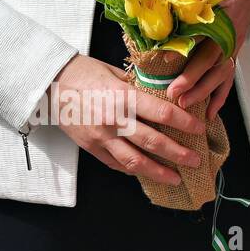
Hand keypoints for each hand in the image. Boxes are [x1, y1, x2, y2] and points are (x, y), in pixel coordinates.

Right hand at [49, 53, 205, 186]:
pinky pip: (116, 164)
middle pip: (154, 142)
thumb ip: (138, 87)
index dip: (185, 124)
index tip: (200, 130)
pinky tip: (146, 172)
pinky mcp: (91, 147)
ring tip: (176, 178)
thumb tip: (163, 97)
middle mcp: (114, 119)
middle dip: (179, 154)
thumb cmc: (83, 72)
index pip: (162, 114)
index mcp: (122, 97)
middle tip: (196, 161)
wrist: (50, 83)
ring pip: (136, 161)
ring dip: (159, 172)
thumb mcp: (114, 73)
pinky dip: (134, 170)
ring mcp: (101, 136)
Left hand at [166, 0, 249, 116]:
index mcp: (213, 15)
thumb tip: (144, 19)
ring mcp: (231, 45)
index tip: (161, 61)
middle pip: (208, 58)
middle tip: (172, 93)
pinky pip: (228, 79)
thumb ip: (174, 4)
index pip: (195, 34)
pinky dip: (219, 97)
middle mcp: (224, 33)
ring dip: (203, 90)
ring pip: (220, 72)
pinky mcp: (234, 55)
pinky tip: (209, 113)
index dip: (179, 49)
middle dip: (190, 78)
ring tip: (184, 104)